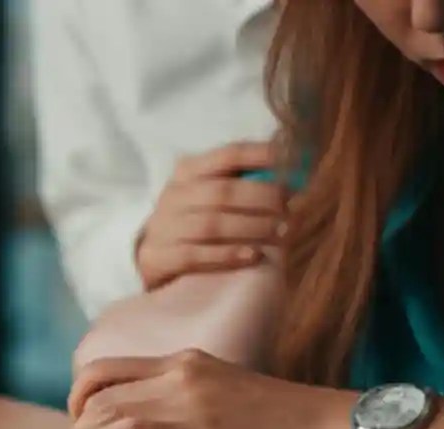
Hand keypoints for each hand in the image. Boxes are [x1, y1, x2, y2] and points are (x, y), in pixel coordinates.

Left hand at [34, 350, 347, 428]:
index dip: (83, 400)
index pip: (116, 371)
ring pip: (104, 408)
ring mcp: (186, 392)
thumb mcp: (227, 420)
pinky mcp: (194, 423)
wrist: (335, 428)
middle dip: (71, 422)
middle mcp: (180, 368)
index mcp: (188, 362)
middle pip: (100, 386)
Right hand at [137, 142, 290, 290]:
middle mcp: (173, 196)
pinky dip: (226, 255)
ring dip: (251, 227)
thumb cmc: (192, 222)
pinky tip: (253, 256)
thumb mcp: (208, 195)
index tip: (295, 164)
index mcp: (188, 172)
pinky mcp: (157, 258)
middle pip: (223, 192)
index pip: (229, 155)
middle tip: (290, 209)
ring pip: (211, 224)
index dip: (263, 157)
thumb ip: (242, 183)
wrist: (147, 257)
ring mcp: (163, 228)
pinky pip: (194, 255)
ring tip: (281, 234)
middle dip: (262, 198)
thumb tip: (293, 175)